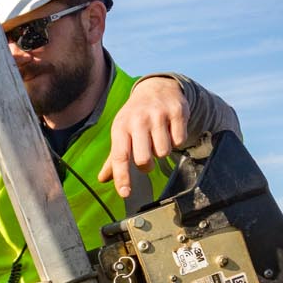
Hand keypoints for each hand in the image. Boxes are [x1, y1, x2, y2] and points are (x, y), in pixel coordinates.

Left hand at [99, 77, 187, 195]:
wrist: (157, 88)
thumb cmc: (136, 116)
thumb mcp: (122, 132)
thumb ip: (114, 158)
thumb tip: (103, 179)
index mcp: (121, 127)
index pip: (119, 156)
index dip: (122, 176)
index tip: (125, 193)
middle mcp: (138, 120)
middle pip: (143, 159)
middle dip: (146, 165)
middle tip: (147, 156)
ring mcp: (158, 115)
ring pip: (163, 152)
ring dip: (162, 151)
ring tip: (158, 138)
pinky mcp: (177, 112)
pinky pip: (179, 140)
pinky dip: (176, 141)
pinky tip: (170, 130)